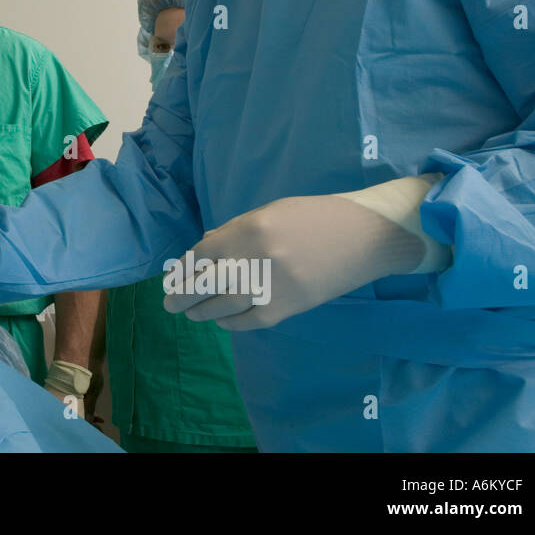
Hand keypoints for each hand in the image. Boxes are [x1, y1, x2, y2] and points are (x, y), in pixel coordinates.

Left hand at [164, 191, 433, 330]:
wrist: (365, 237)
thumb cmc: (315, 217)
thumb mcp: (270, 211)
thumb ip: (235, 230)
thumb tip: (204, 248)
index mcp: (250, 229)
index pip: (203, 254)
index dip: (184, 268)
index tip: (173, 276)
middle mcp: (257, 259)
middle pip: (207, 282)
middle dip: (183, 294)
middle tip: (169, 303)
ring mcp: (273, 286)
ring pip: (224, 304)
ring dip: (202, 311)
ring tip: (188, 313)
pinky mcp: (289, 308)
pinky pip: (250, 320)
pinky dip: (231, 323)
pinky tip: (221, 322)